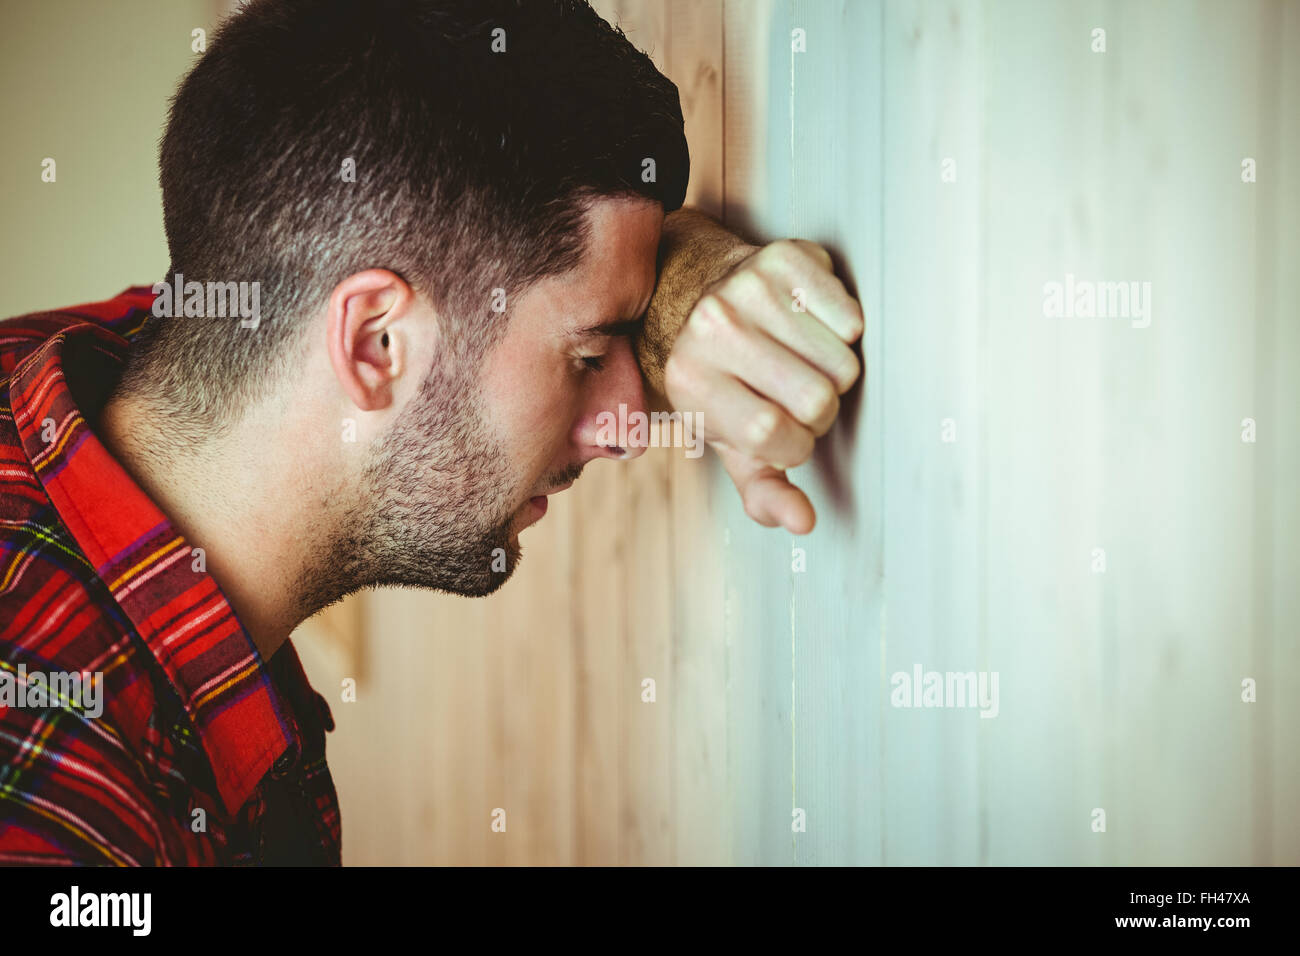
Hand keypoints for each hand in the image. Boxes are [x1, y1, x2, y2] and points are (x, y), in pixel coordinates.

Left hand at [663, 239, 863, 533]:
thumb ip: (762, 488)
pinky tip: (811, 327)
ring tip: (801, 361)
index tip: (784, 432)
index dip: (795, 443)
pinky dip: (844, 332)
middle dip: (817, 409)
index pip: (773, 435)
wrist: (697, 290)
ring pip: (841, 361)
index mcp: (690, 382)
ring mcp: (747, 287)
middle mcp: (713, 329)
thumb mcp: (729, 438)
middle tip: (793, 393)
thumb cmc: (721, 377)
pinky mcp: (785, 259)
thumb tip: (802, 522)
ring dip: (834, 372)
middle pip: (816, 399)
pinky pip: (851, 318)